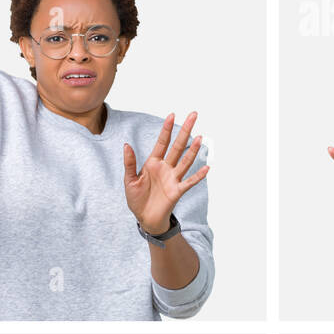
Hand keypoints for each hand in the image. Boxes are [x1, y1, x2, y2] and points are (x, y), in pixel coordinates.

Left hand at [123, 112, 208, 234]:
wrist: (144, 218)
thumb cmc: (136, 199)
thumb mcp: (129, 180)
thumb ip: (129, 163)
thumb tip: (126, 145)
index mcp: (153, 163)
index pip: (162, 142)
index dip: (167, 129)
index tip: (172, 115)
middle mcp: (165, 168)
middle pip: (177, 146)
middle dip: (185, 130)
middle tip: (193, 115)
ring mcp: (173, 179)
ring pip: (185, 161)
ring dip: (192, 150)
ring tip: (200, 137)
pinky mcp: (177, 191)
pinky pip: (189, 182)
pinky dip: (198, 176)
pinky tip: (206, 167)